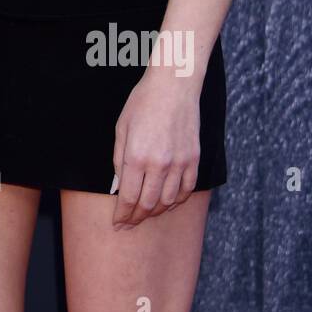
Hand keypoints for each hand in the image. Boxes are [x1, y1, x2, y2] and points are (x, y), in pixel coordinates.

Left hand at [111, 74, 200, 227]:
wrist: (173, 87)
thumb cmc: (142, 103)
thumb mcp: (121, 129)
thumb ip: (119, 161)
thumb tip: (118, 188)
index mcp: (137, 156)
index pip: (129, 198)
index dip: (122, 215)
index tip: (117, 223)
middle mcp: (160, 164)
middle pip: (148, 204)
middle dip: (136, 218)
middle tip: (128, 224)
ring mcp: (180, 163)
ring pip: (168, 201)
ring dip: (155, 212)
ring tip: (145, 215)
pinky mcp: (194, 160)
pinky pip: (186, 190)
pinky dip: (175, 201)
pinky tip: (166, 202)